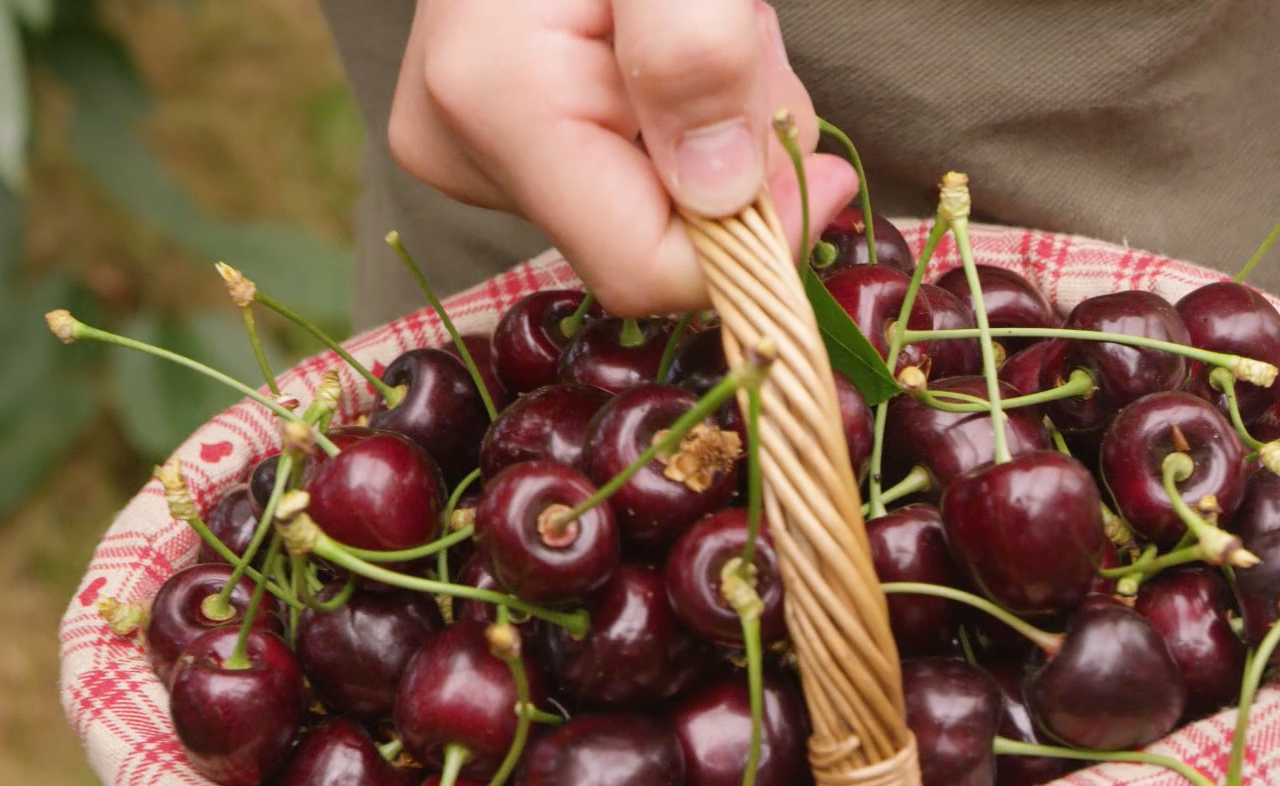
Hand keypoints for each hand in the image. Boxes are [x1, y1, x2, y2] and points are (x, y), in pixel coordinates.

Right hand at [387, 0, 857, 313]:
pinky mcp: (488, 144)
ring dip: (713, 126)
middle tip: (741, 36)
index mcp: (493, 102)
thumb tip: (722, 196)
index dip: (755, 236)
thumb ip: (694, 49)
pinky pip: (623, 172)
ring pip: (647, 206)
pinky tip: (657, 41)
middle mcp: (458, 148)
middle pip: (654, 237)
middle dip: (733, 154)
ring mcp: (464, 150)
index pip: (644, 267)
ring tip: (694, 20)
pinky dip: (675, 118)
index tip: (821, 157)